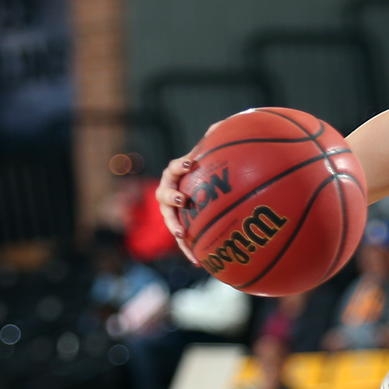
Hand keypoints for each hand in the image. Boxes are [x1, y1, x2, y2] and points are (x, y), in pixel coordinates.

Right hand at [156, 145, 212, 266]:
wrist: (197, 192)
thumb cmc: (205, 170)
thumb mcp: (211, 155)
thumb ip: (216, 141)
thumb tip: (224, 126)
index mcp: (177, 174)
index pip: (175, 168)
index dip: (180, 165)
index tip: (191, 163)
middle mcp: (169, 192)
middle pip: (164, 194)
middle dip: (172, 197)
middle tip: (182, 200)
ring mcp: (171, 212)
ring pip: (168, 219)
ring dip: (174, 226)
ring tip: (181, 235)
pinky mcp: (179, 228)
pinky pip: (182, 241)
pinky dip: (188, 250)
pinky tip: (199, 262)